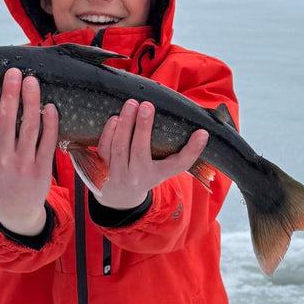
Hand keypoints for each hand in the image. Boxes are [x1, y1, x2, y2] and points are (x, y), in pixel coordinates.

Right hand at [0, 68, 58, 235]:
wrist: (15, 210)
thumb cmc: (0, 174)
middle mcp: (0, 156)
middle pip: (4, 120)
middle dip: (9, 94)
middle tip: (13, 72)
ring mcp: (22, 163)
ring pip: (28, 128)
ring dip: (31, 102)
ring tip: (32, 81)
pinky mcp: (41, 169)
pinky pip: (47, 141)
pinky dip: (50, 123)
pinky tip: (50, 107)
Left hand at [94, 99, 208, 209]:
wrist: (119, 198)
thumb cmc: (146, 173)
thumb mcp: (162, 167)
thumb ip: (179, 152)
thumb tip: (202, 131)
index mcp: (158, 174)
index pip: (179, 164)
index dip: (193, 150)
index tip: (202, 133)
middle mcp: (138, 176)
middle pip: (141, 152)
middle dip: (143, 127)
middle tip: (147, 105)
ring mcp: (118, 174)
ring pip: (119, 148)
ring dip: (124, 125)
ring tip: (130, 105)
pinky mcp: (100, 169)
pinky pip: (104, 149)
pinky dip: (108, 133)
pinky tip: (115, 119)